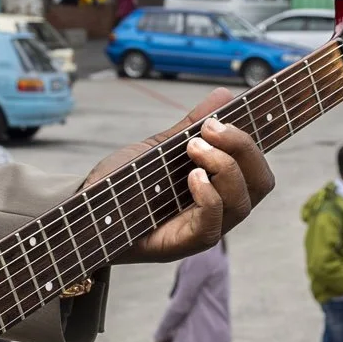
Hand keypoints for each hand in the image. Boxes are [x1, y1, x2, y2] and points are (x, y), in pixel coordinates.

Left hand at [86, 88, 273, 263]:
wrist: (82, 210)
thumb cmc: (119, 183)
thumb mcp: (157, 148)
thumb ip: (190, 126)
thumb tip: (224, 95)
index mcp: (217, 187)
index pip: (257, 168)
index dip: (260, 142)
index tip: (245, 108)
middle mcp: (218, 211)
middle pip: (260, 183)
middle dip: (244, 148)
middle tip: (211, 129)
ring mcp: (202, 230)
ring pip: (242, 203)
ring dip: (224, 167)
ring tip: (194, 148)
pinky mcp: (181, 246)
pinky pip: (212, 226)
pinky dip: (209, 197)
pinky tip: (192, 177)